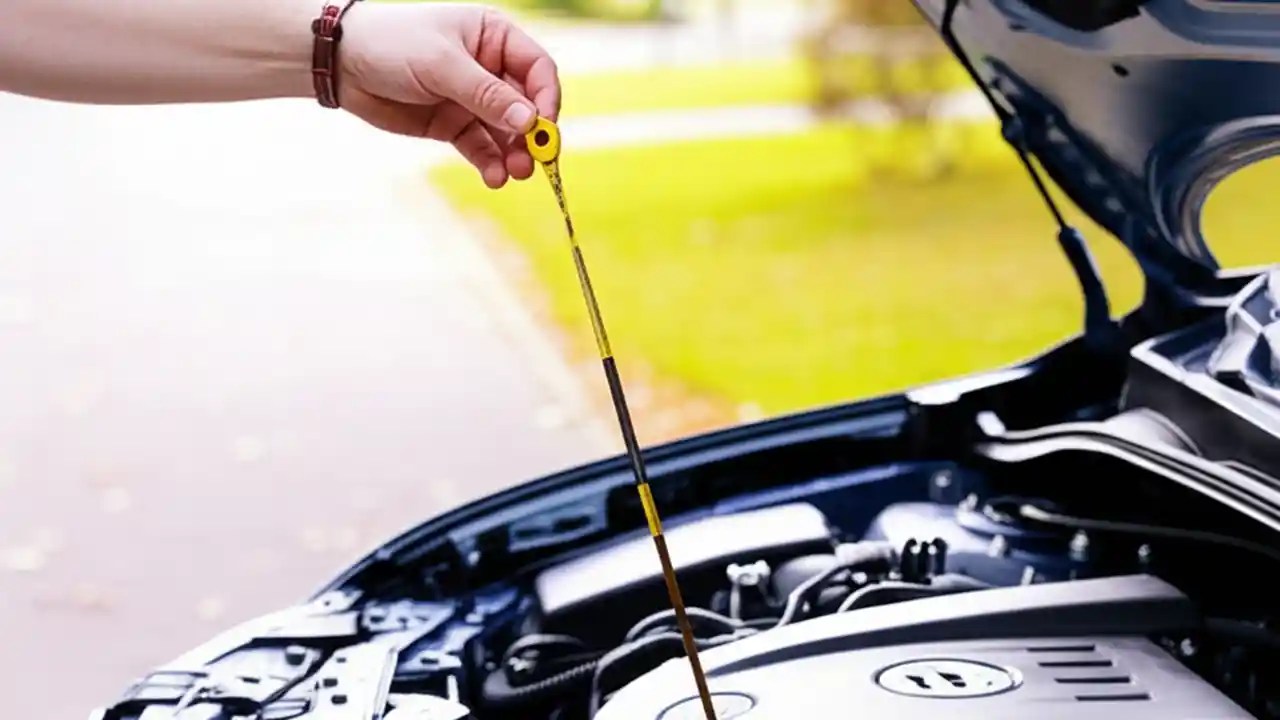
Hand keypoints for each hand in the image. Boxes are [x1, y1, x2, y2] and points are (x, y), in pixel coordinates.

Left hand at [338, 2, 560, 187]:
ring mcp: (473, 99)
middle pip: (527, 106)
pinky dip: (490, 163)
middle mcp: (490, 68)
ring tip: (513, 174)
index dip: (546, 100)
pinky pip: (482, 147)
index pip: (538, 70)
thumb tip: (530, 122)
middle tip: (533, 163)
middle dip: (532, 136)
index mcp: (495, 37)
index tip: (544, 129)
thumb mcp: (443, 65)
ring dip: (514, 155)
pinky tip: (493, 177)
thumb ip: (487, 95)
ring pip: (507, 133)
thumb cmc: (393, 44)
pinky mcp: (454, 125)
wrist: (342, 64)